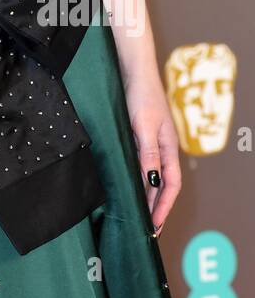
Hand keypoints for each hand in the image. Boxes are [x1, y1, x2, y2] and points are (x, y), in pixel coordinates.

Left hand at [124, 80, 181, 235]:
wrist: (133, 69)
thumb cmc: (141, 95)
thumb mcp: (144, 126)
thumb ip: (148, 153)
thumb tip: (153, 181)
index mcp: (168, 147)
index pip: (170, 185)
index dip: (163, 206)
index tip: (154, 225)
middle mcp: (161, 148)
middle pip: (161, 184)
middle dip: (155, 207)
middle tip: (145, 228)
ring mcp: (150, 142)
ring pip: (149, 175)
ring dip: (144, 194)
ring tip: (136, 214)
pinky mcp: (138, 135)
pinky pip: (139, 163)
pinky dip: (136, 178)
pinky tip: (127, 186)